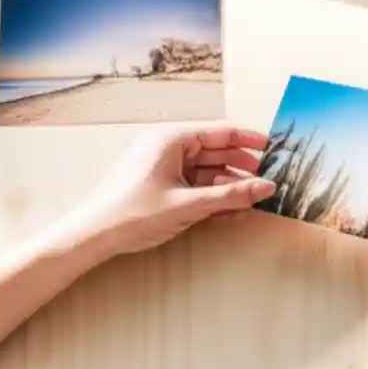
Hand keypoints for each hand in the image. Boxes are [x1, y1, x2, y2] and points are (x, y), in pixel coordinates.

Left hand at [62, 127, 276, 258]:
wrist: (92, 236)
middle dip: (243, 166)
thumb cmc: (132, 213)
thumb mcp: (188, 205)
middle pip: (216, 150)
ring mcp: (164, 165)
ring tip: (252, 200)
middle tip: (268, 179)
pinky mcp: (161, 184)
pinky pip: (195, 184)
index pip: (221, 132)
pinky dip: (212, 195)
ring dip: (229, 184)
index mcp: (172, 138)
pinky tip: (230, 210)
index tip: (275, 148)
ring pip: (207, 170)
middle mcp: (168, 146)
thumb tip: (265, 188)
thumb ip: (230, 195)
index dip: (250, 139)